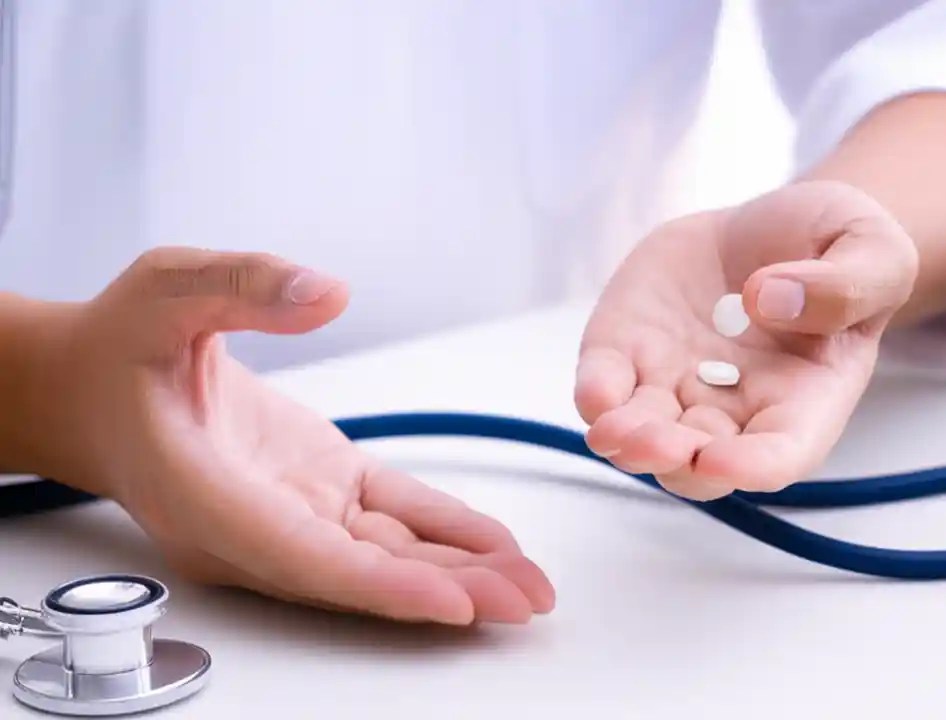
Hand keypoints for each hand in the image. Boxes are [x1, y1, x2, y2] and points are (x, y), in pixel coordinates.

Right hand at [40, 248, 553, 623]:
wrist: (93, 389)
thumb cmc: (120, 347)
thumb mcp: (166, 288)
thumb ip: (243, 286)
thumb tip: (326, 292)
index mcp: (202, 490)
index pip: (300, 553)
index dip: (378, 584)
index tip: (448, 602)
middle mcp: (250, 522)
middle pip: (355, 571)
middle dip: (444, 592)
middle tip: (524, 602)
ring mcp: (289, 510)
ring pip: (380, 554)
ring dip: (456, 573)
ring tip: (529, 588)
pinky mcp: (317, 488)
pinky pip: (386, 517)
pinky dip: (441, 532)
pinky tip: (491, 547)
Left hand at [575, 181, 917, 499]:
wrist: (777, 224)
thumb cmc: (838, 249)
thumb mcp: (874, 248)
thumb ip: (846, 281)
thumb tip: (770, 299)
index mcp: (807, 398)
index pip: (780, 453)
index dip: (749, 467)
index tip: (720, 460)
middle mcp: (736, 407)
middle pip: (700, 462)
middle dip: (673, 459)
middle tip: (653, 442)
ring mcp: (678, 382)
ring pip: (646, 436)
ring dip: (628, 440)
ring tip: (613, 429)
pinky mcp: (631, 349)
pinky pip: (607, 384)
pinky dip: (596, 393)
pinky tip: (596, 391)